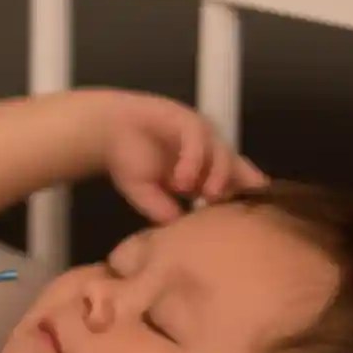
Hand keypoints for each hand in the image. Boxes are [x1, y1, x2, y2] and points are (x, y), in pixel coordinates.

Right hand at [100, 91, 267, 221]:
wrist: (106, 131)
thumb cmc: (127, 161)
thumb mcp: (147, 194)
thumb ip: (164, 211)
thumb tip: (182, 233)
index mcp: (202, 168)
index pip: (234, 181)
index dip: (243, 196)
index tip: (246, 217)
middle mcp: (207, 150)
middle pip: (237, 167)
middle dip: (239, 187)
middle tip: (230, 208)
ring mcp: (199, 134)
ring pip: (223, 153)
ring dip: (218, 176)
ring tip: (206, 195)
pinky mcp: (187, 119)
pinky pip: (198, 140)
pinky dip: (194, 161)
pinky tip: (180, 181)